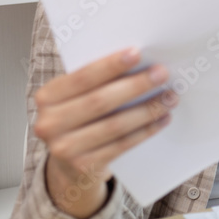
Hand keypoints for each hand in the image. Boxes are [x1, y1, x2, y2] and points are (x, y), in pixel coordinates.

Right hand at [33, 47, 175, 218]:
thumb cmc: (80, 117)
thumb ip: (97, 81)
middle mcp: (50, 124)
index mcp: (47, 97)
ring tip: (170, 97)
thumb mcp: (76, 97)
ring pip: (115, 125)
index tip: (137, 52)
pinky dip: (146, 130)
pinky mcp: (84, 166)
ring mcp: (65, 149)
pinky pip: (122, 145)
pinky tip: (162, 119)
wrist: (68, 165)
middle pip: (100, 101)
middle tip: (162, 73)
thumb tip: (141, 61)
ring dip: (147, 109)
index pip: (82, 77)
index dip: (110, 65)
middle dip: (136, 85)